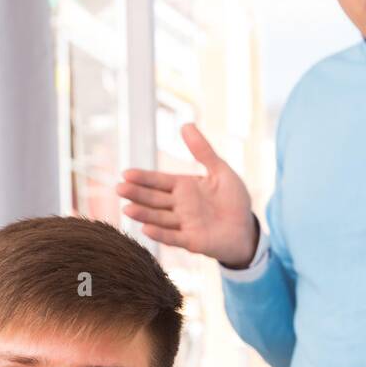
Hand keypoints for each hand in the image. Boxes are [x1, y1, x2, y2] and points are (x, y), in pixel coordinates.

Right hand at [116, 123, 257, 267]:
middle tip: (119, 189)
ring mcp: (183, 224)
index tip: (126, 173)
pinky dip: (160, 234)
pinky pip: (173, 237)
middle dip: (137, 194)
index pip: (159, 181)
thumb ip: (203, 151)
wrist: (246, 228)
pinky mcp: (192, 242)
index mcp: (183, 187)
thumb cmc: (233, 199)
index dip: (143, 178)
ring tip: (127, 209)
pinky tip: (145, 229)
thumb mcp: (221, 171)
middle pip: (154, 199)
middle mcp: (179, 206)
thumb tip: (186, 124)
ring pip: (159, 218)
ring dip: (143, 214)